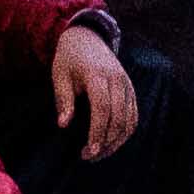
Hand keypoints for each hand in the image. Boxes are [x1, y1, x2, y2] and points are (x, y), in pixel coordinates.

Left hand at [49, 26, 140, 157]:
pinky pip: (134, 115)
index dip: (96, 133)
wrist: (87, 37)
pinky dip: (125, 132)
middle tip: (88, 157)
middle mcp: (117, 80)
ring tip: (99, 153)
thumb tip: (64, 124)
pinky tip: (110, 142)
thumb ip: (63, 99)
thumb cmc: (69, 58)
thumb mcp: (59, 75)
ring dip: (116, 141)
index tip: (87, 151)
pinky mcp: (130, 89)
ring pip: (129, 120)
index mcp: (97, 75)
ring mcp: (127, 84)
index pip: (102, 109)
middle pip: (118, 118)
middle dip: (106, 142)